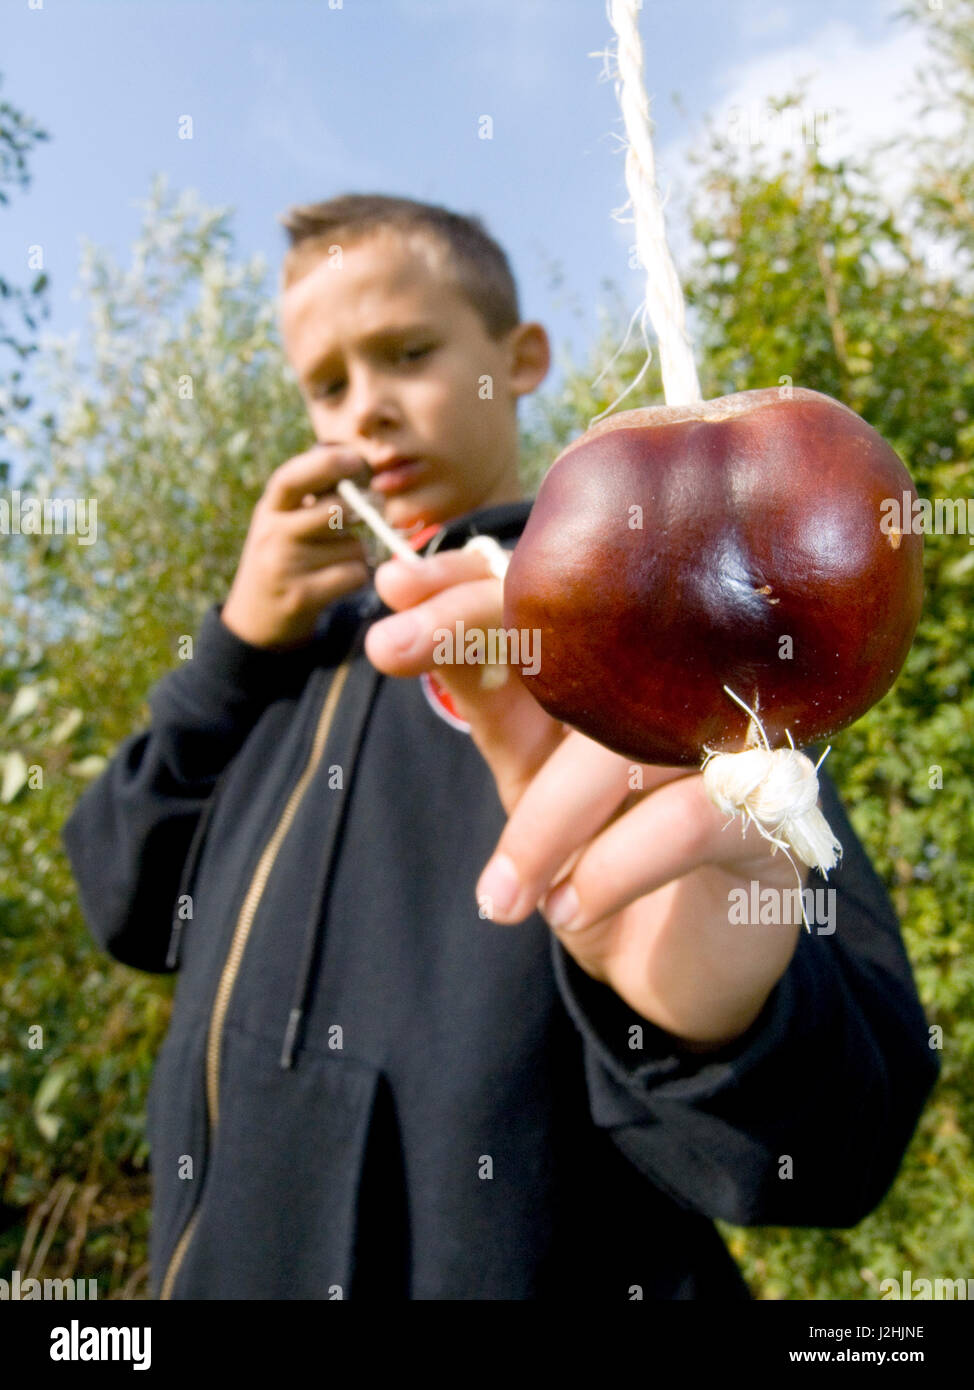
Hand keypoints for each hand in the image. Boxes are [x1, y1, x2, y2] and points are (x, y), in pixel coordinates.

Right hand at [221, 444, 369, 648]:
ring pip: (353, 546)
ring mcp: (285, 568)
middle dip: (361, 508)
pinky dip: (358, 575)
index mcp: (270, 508)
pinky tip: (340, 580)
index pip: (291, 477)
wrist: (256, 618)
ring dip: (358, 551)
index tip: (355, 459)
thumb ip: (314, 495)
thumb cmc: (285, 557)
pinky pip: (355, 574)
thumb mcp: (285, 520)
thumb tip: (361, 464)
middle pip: (333, 510)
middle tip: (368, 512)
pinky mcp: (302, 598)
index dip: (327, 465)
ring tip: (337, 558)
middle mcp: (273, 535)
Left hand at [366, 548, 806, 1049]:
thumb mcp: (529, 771)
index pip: (554, 592)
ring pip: (627, 743)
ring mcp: (736, 739)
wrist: (677, 966)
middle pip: (586, 636)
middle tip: (389, 650)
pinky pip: (690, 816)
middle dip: (473, 636)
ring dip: (545, 825)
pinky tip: (571, 910)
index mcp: (625, 666)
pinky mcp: (774, 813)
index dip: (472, 577)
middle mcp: (683, 682)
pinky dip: (613, 867)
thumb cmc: (601, 850)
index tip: (394, 582)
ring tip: (502, 897)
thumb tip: (402, 608)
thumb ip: (488, 693)